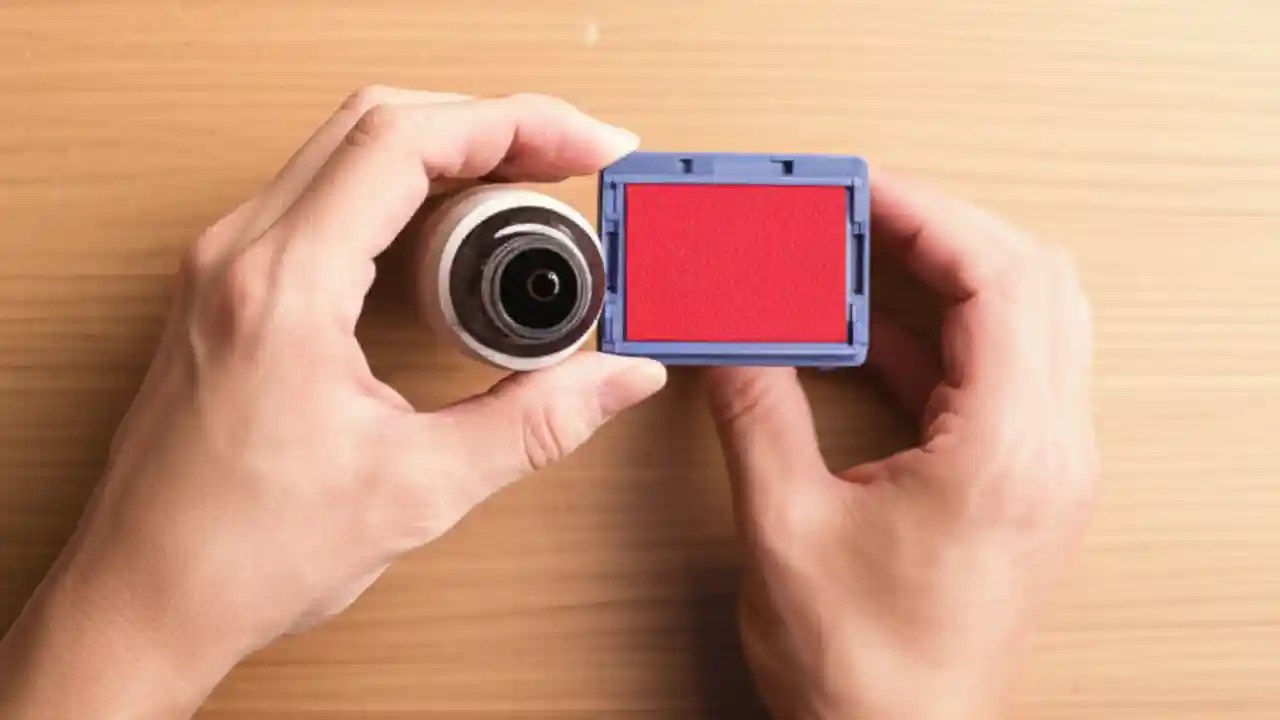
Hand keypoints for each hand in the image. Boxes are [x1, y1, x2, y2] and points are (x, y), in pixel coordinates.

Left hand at [0, 88, 664, 718]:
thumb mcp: (417, 487)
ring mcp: (223, 265)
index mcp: (282, 288)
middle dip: (489, 122)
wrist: (146, 599)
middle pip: (377, 120)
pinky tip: (446, 219)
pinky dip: (397, 180)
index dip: (514, 125)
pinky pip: (318, 188)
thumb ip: (535, 422)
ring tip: (524, 179)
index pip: (405, 143)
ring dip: (443, 144)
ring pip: (344, 144)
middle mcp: (239, 255)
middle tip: (569, 156)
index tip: (583, 146)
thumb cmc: (242, 553)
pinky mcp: (224, 286)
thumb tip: (615, 379)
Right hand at [707, 172, 1096, 719]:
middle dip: (939, 228)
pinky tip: (871, 331)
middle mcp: (1048, 452)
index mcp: (1005, 453)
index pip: (998, 279)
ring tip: (860, 255)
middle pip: (1030, 281)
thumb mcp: (786, 528)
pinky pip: (999, 374)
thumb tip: (725, 334)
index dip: (926, 214)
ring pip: (1026, 321)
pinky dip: (940, 336)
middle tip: (857, 209)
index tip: (857, 189)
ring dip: (945, 276)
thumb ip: (754, 410)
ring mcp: (1044, 468)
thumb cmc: (866, 674)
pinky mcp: (1020, 484)